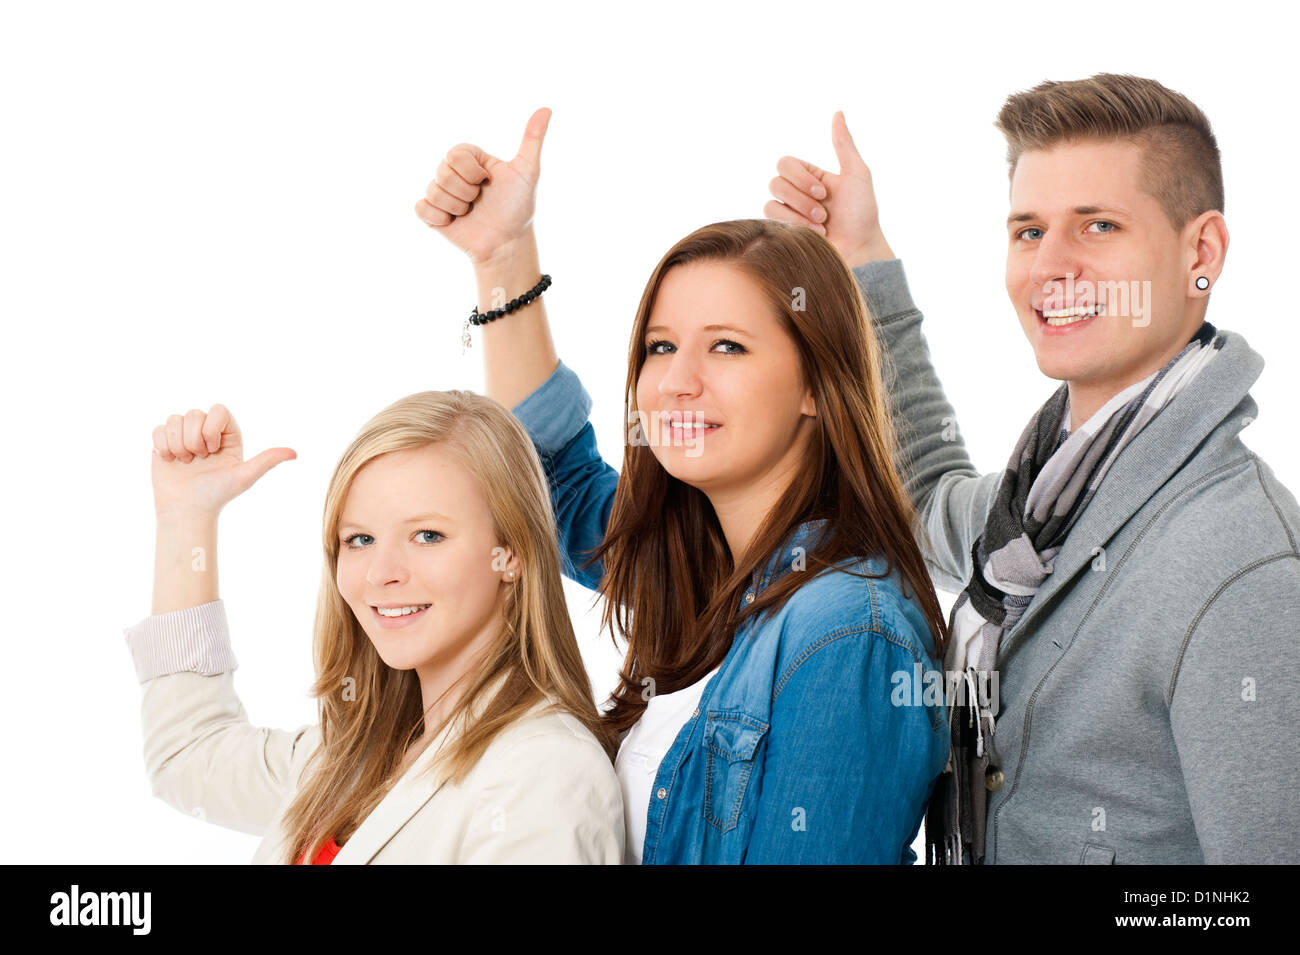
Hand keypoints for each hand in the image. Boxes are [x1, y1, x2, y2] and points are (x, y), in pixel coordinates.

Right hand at [150, 404, 295, 518]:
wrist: (187, 509)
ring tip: (186, 462)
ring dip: (178, 444)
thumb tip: (295, 453)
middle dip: (194, 439)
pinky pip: (159, 429)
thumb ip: (267, 460)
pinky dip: (163, 446)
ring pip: (175, 419)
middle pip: (194, 413)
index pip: (218, 409)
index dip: (211, 428)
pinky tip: (171, 461)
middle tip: (199, 460)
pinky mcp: (165, 442)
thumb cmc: (218, 494)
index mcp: (228, 434)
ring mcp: (184, 435)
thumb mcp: (244, 477)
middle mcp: (207, 431)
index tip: (213, 450)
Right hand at [415, 107, 550, 263]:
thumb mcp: (527, 171)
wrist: (507, 243)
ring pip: (433, 191)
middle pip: (442, 172)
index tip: (488, 181)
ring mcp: (442, 194)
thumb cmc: (518, 207)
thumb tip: (546, 108)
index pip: (455, 154)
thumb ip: (533, 139)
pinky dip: (439, 217)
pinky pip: (421, 208)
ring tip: (470, 213)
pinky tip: (454, 222)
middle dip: (466, 191)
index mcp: (471, 159)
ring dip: (456, 207)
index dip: (471, 171)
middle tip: (479, 201)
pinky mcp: (432, 214)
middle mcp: (454, 174)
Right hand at [764, 111, 894, 268]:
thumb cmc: (863, 214)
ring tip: (821, 226)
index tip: (823, 193)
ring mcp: (790, 213)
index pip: (785, 163)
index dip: (800, 177)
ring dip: (798, 214)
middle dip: (800, 199)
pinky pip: (771, 219)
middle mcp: (798, 193)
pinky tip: (815, 236)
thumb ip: (843, 144)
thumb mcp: (857, 174)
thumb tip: (837, 113)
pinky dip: (794, 226)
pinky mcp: (785, 231)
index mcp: (812, 177)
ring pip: (771, 201)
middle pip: (775, 182)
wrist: (860, 250)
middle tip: (823, 213)